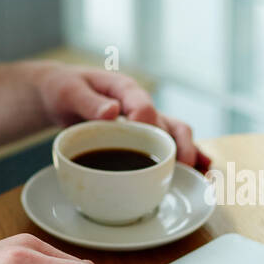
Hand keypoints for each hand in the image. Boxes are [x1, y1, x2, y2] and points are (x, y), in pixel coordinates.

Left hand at [32, 61, 210, 172]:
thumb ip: (88, 101)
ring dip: (190, 154)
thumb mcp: (68, 91)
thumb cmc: (63, 89)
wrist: (60, 94)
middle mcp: (141, 105)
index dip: (146, 118)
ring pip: (175, 137)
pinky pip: (167, 147)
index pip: (141, 103)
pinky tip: (200, 175)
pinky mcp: (142, 138)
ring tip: (202, 175)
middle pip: (168, 123)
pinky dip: (186, 159)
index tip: (143, 131)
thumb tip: (111, 111)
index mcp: (124, 89)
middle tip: (184, 163)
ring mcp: (145, 123)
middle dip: (180, 144)